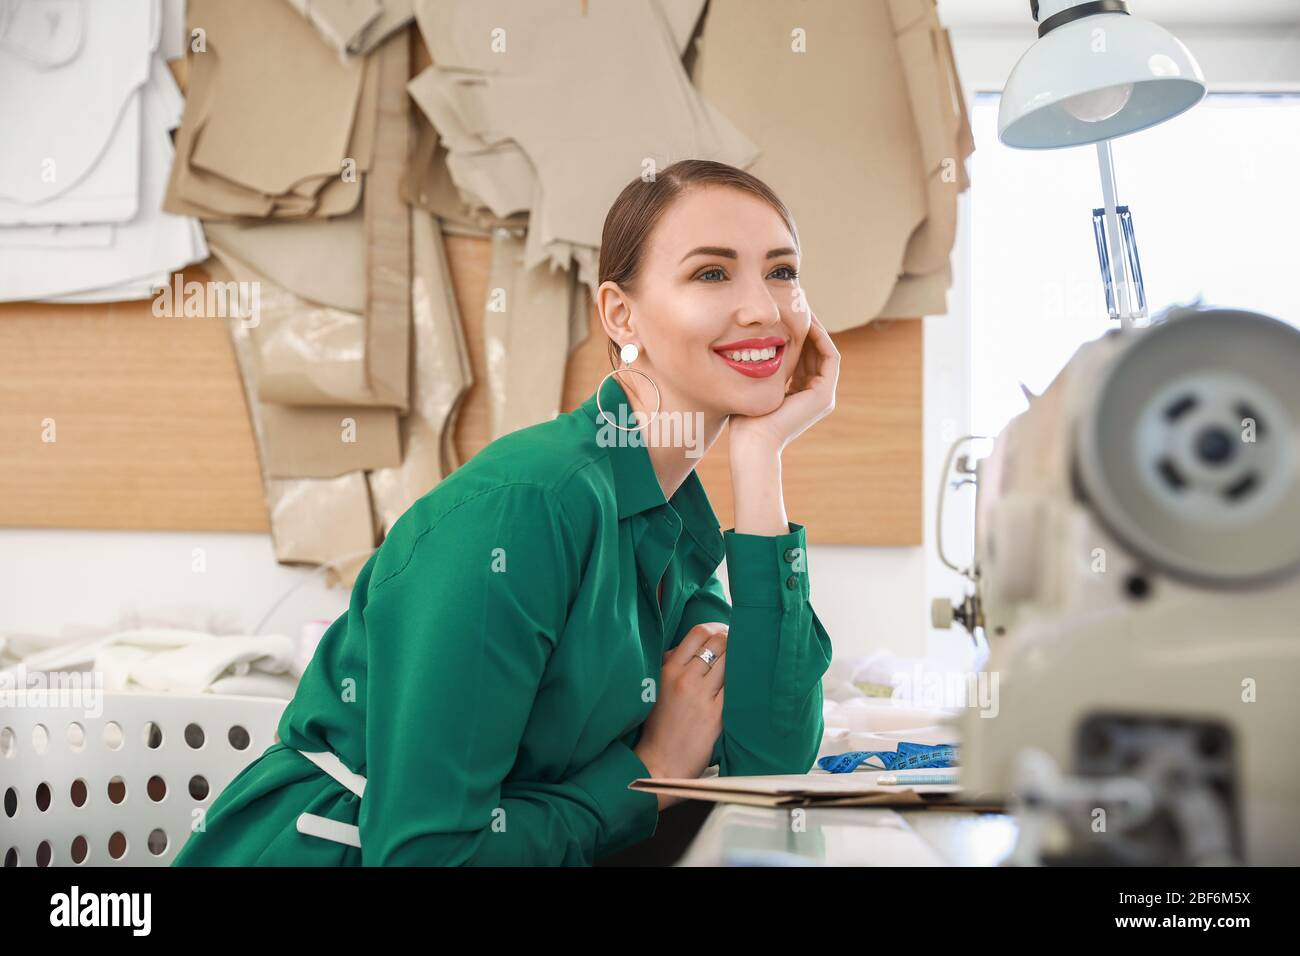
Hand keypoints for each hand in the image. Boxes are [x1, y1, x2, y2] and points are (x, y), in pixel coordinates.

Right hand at [634, 622, 727, 810]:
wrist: (660, 763)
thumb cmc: (657, 725)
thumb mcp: (655, 686)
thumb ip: (671, 662)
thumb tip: (694, 645)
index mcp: (669, 669)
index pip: (698, 633)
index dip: (716, 628)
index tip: (723, 632)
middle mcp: (686, 679)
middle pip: (719, 643)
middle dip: (732, 639)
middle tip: (740, 642)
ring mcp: (702, 697)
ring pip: (731, 662)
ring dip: (740, 657)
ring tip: (745, 660)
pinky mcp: (717, 715)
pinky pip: (736, 687)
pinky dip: (743, 679)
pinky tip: (747, 680)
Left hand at [729, 309, 839, 453]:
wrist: (752, 442)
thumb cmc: (744, 420)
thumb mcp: (752, 386)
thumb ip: (756, 370)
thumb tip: (745, 346)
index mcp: (800, 395)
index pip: (804, 357)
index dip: (796, 334)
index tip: (784, 313)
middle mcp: (816, 395)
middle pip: (816, 352)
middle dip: (806, 327)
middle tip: (797, 303)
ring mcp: (824, 396)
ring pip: (825, 351)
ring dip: (815, 329)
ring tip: (802, 307)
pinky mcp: (824, 394)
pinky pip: (829, 357)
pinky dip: (820, 338)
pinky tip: (805, 322)